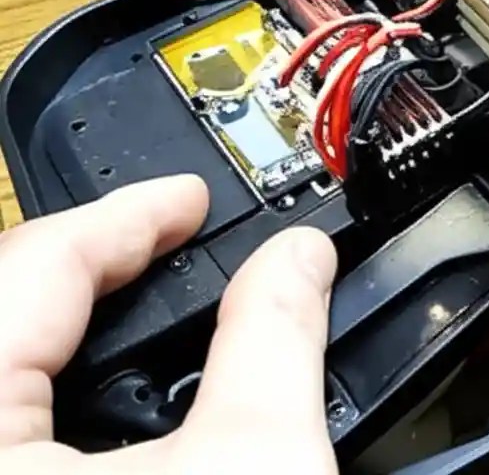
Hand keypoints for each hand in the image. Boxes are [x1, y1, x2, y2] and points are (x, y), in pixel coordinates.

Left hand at [0, 175, 338, 473]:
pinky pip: (18, 434)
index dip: (131, 218)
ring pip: (11, 374)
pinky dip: (76, 396)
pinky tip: (128, 395)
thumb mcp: (255, 459)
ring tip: (161, 312)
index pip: (34, 268)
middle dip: (108, 266)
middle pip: (12, 312)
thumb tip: (297, 262)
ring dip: (94, 334)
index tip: (187, 201)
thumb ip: (274, 339)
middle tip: (177, 239)